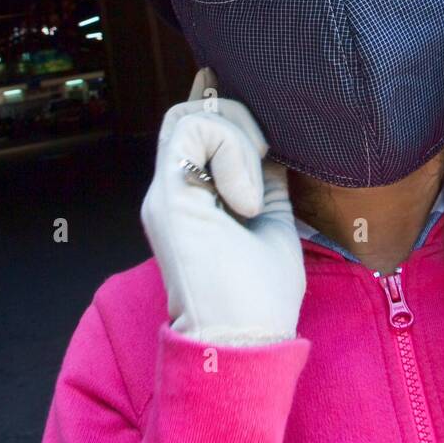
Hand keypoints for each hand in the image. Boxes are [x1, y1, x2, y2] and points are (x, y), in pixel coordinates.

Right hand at [141, 67, 305, 345]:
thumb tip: (277, 142)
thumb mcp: (272, 219)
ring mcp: (166, 193)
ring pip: (187, 116)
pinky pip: (192, 132)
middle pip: (187, 114)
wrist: (244, 342)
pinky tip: (248, 199)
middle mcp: (172, 190)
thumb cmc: (260, 295)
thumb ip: (266, 179)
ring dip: (236, 134)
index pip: (194, 129)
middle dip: (236, 116)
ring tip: (255, 191)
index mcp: (193, 196)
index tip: (252, 101)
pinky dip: (231, 149)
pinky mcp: (168, 197)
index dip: (219, 103)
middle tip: (267, 156)